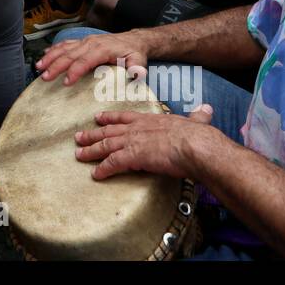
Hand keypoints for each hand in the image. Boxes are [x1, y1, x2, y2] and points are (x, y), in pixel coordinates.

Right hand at [35, 30, 149, 85]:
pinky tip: (44, 56)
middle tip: (44, 77)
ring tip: (38, 67)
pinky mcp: (82, 41)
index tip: (65, 82)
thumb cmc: (134, 53)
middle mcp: (90, 43)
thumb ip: (137, 68)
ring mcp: (85, 41)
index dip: (74, 71)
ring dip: (50, 57)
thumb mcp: (139, 60)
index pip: (85, 61)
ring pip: (64, 48)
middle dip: (56, 66)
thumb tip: (137, 75)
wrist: (133, 40)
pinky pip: (65, 44)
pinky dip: (53, 50)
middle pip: (69, 55)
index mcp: (102, 49)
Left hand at [74, 105, 217, 179]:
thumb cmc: (198, 136)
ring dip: (91, 151)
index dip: (110, 118)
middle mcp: (138, 129)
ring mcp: (133, 141)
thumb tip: (206, 109)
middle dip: (92, 134)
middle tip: (78, 137)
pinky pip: (112, 163)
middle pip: (109, 131)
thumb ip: (198, 117)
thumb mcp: (197, 122)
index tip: (98, 117)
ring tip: (79, 155)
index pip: (125, 117)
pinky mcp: (132, 156)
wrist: (195, 145)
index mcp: (151, 120)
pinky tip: (96, 174)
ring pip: (105, 146)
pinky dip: (103, 169)